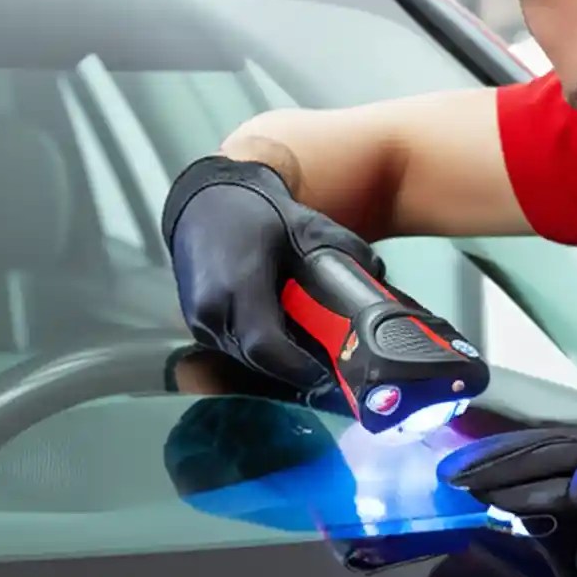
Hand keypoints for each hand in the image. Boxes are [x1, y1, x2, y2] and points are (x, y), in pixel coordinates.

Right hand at [160, 155, 383, 393]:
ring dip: (275, 361)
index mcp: (238, 285)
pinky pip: (231, 348)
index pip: (266, 346)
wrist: (204, 200)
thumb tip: (379, 275)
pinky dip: (259, 349)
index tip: (327, 376)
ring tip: (310, 355)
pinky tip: (283, 338)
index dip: (298, 368)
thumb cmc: (253, 210)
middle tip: (329, 370)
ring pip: (243, 358)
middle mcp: (212, 310)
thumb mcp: (305, 225)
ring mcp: (199, 321)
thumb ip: (345, 251)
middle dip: (294, 369)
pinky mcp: (196, 325)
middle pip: (258, 360)